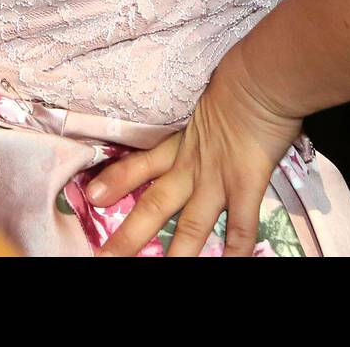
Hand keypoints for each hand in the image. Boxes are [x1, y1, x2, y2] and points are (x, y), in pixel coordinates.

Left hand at [88, 40, 304, 256]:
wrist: (260, 76)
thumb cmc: (236, 78)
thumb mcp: (202, 96)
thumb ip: (194, 116)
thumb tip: (193, 117)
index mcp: (180, 143)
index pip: (140, 165)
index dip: (114, 182)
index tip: (89, 197)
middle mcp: (192, 165)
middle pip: (154, 205)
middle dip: (128, 234)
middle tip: (102, 256)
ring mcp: (217, 178)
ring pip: (190, 225)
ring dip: (174, 255)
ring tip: (151, 274)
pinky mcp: (245, 184)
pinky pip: (240, 226)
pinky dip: (235, 251)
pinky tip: (228, 267)